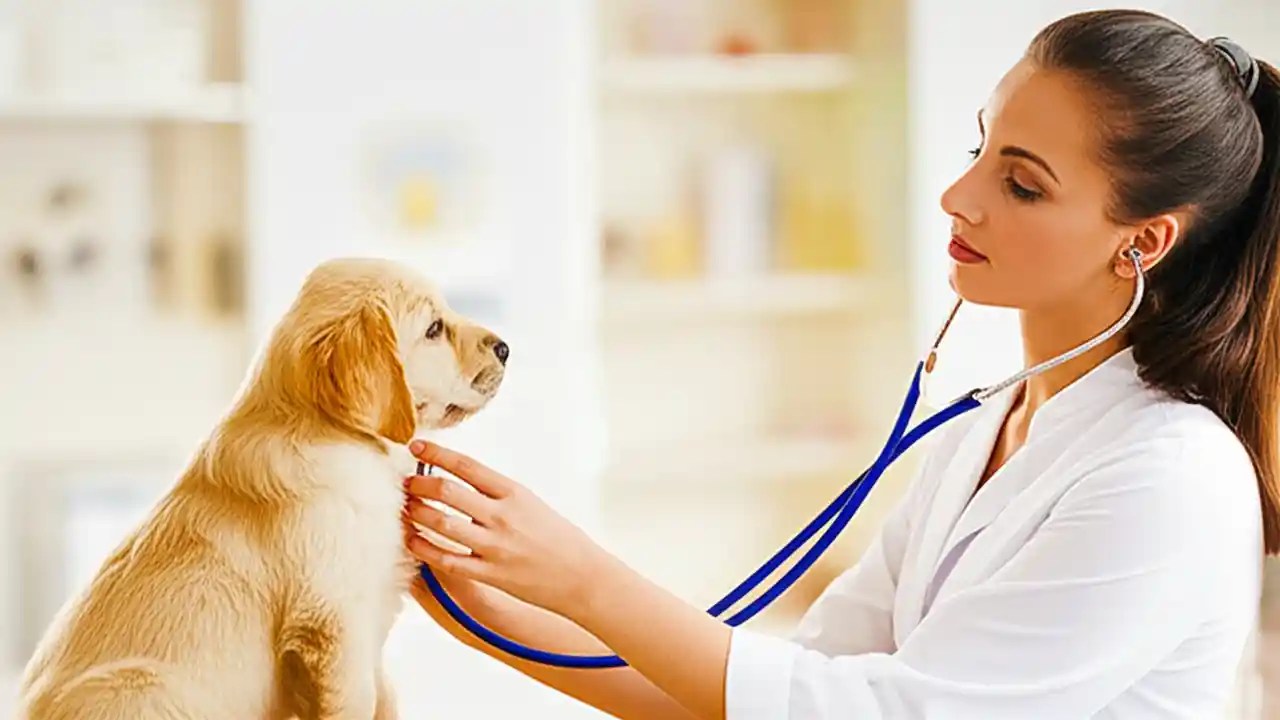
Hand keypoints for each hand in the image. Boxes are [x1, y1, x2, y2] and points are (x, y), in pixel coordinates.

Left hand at [403, 440, 614, 621]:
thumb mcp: (530, 503)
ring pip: (441, 523)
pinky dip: (424, 549)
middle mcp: (502, 516)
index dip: (436, 453)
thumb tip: (457, 477)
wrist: (581, 575)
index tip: (415, 446)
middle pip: (447, 491)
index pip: (466, 466)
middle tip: (405, 484)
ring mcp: (495, 546)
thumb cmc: (556, 537)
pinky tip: (413, 541)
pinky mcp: (490, 573)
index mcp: (514, 493)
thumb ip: (496, 492)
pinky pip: (446, 560)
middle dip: (419, 484)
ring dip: (416, 514)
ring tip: (405, 509)